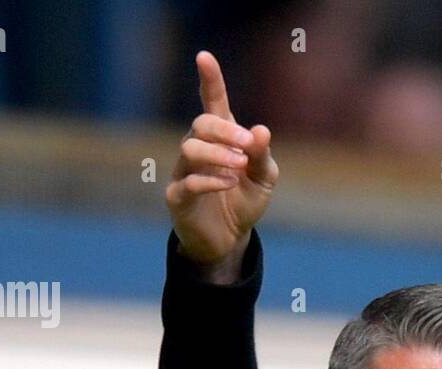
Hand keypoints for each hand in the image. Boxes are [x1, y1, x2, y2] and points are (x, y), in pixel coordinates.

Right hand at [166, 50, 277, 266]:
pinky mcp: (178, 197)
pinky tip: (230, 183)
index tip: (204, 57)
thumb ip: (262, 155)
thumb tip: (261, 130)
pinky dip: (212, 180)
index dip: (209, 80)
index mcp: (220, 138)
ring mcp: (184, 171)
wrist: (229, 239)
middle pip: (201, 124)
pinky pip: (189, 181)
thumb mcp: (263, 178)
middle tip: (248, 145)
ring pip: (191, 149)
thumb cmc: (244, 201)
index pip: (212, 103)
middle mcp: (197, 149)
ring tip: (239, 168)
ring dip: (219, 155)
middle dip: (226, 130)